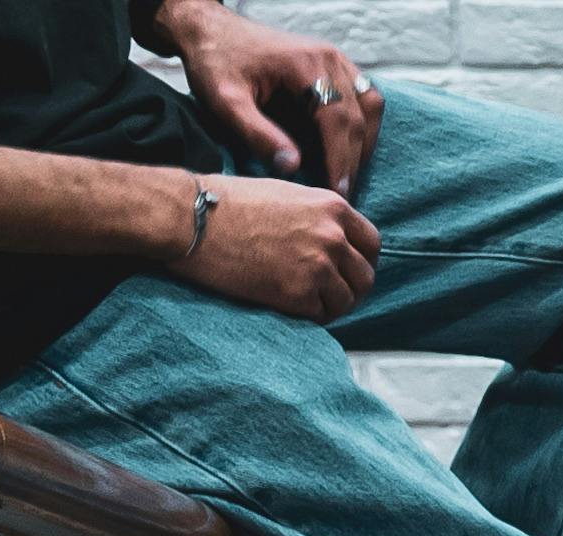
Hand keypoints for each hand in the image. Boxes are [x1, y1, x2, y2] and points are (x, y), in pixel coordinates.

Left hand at [161, 0, 383, 197]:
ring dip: (365, 143)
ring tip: (348, 173)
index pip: (338, 121)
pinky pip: (366, 97)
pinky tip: (349, 147)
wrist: (211, 30)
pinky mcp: (336, 64)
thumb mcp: (225, 101)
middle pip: (358, 118)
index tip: (340, 194)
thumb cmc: (215, 63)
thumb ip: (257, 134)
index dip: (341, 161)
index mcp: (306, 64)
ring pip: (370, 107)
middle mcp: (328, 58)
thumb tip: (293, 167)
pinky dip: (364, 125)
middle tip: (343, 195)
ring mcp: (336, 58)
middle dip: (353, 160)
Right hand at [178, 173, 379, 320]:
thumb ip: (318, 215)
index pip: (372, 244)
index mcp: (332, 207)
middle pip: (365, 277)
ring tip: (309, 299)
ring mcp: (318, 267)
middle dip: (350, 287)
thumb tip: (339, 239)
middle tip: (330, 291)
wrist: (191, 218)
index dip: (362, 260)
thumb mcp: (286, 194)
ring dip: (332, 304)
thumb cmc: (228, 201)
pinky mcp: (298, 294)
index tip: (348, 269)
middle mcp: (332, 236)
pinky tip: (292, 304)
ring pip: (347, 301)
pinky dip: (311, 314)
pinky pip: (322, 315)